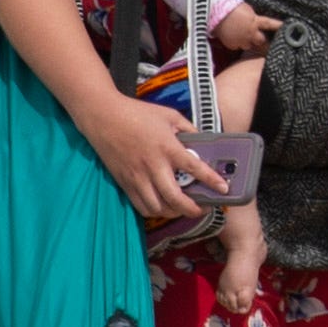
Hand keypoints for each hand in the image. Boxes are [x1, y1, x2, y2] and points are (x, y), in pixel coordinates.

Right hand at [86, 93, 218, 220]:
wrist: (103, 117)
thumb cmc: (138, 113)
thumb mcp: (170, 116)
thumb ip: (188, 130)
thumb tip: (202, 143)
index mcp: (168, 148)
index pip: (194, 168)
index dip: (211, 181)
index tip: (224, 189)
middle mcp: (153, 166)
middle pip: (175, 198)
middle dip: (192, 209)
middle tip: (203, 209)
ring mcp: (137, 177)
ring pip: (157, 207)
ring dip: (173, 212)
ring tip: (183, 209)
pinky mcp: (124, 183)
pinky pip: (141, 206)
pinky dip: (154, 210)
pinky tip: (163, 206)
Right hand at [212, 6, 278, 55]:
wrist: (214, 12)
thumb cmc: (231, 8)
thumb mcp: (247, 11)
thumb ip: (255, 19)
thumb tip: (258, 22)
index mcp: (255, 22)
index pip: (271, 25)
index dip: (280, 27)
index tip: (289, 30)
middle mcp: (250, 33)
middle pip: (262, 42)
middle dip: (264, 43)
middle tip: (268, 44)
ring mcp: (241, 41)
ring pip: (249, 46)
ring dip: (250, 43)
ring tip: (245, 38)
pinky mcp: (232, 45)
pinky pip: (237, 46)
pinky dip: (237, 43)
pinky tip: (233, 37)